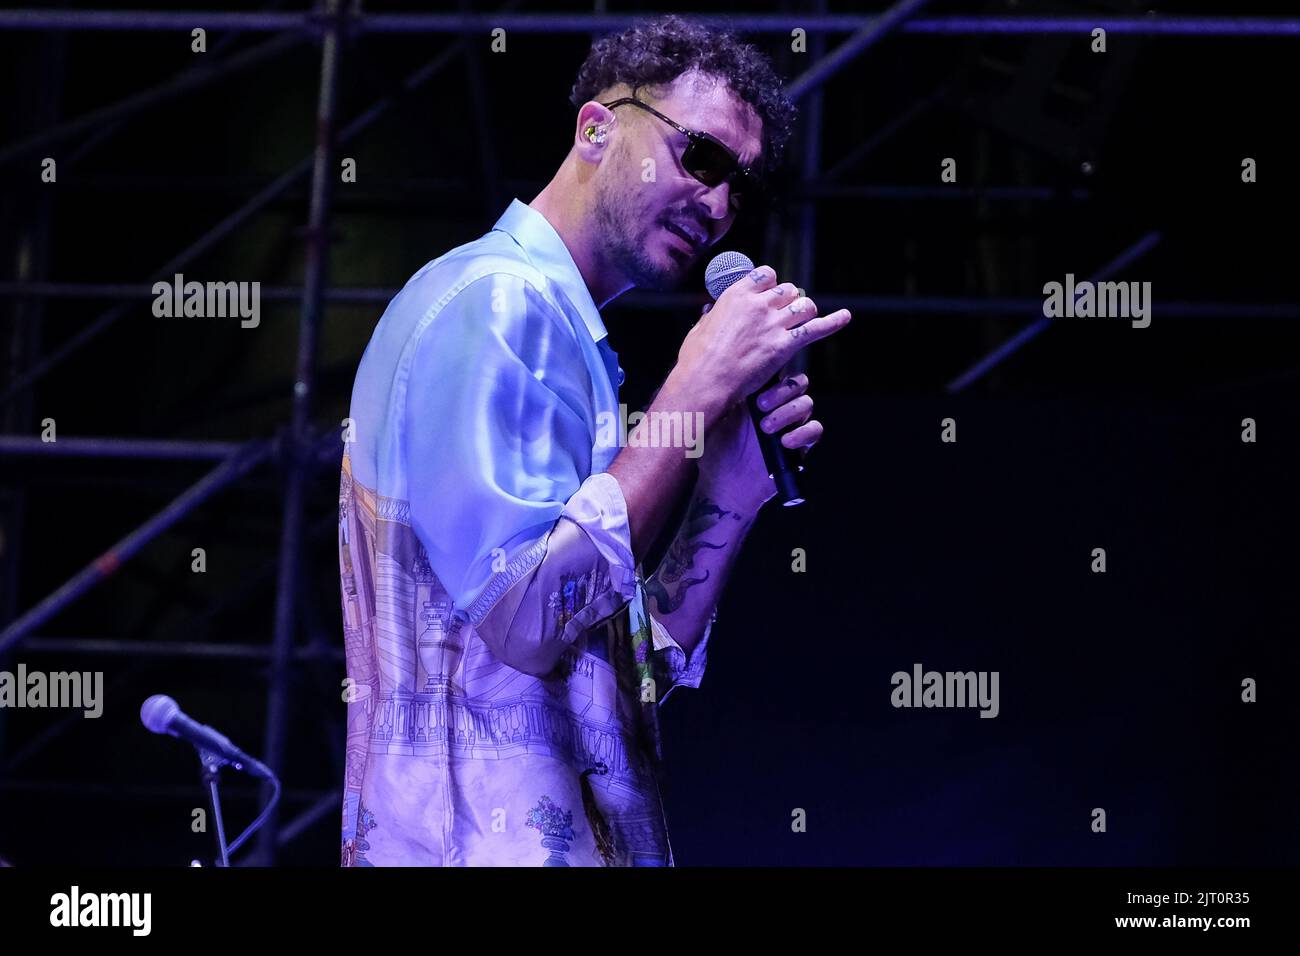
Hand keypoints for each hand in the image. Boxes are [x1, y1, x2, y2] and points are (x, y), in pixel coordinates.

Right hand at [671, 266, 850, 422]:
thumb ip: (711, 315)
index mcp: (737, 294)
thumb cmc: (697, 358)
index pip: (767, 275)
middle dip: (789, 300)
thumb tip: (711, 308)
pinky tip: (845, 317)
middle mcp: (759, 304)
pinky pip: (816, 328)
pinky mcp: (785, 345)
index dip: (772, 284)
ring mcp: (774, 324)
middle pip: (789, 290)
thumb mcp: (700, 328)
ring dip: (805, 312)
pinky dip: (834, 322)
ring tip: (803, 320)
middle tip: (786, 313)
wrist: (706, 381)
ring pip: (804, 306)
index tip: (771, 293)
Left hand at [695, 305, 824, 513]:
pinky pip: (814, 430)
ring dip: (787, 413)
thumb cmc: (715, 449)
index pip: (775, 369)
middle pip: (795, 381)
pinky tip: (785, 442)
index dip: (770, 370)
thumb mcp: (711, 412)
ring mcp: (790, 424)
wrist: (722, 484)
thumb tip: (705, 353)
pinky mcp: (800, 445)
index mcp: (757, 393)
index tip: (753, 378)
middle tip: (760, 405)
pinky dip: (801, 434)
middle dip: (780, 391)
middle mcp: (776, 405)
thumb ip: (713, 385)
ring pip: (805, 403)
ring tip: (765, 427)